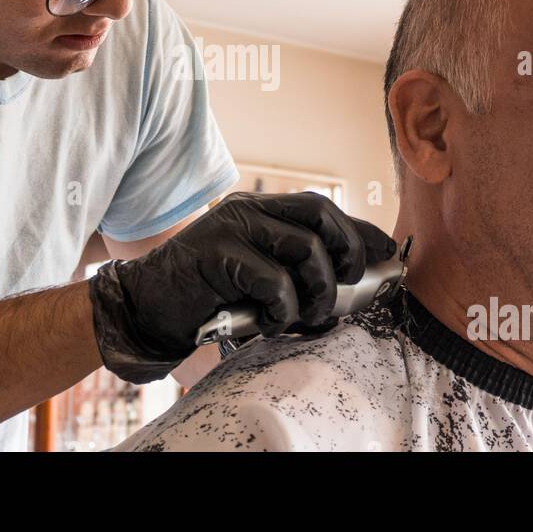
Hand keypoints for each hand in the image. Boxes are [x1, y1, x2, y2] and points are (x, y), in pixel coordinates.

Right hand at [88, 191, 396, 382]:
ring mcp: (231, 228)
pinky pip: (273, 281)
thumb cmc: (208, 297)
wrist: (146, 308)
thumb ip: (293, 268)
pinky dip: (284, 308)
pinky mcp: (217, 255)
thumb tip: (353, 278)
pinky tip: (272, 322)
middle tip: (346, 286)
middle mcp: (248, 210)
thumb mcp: (258, 276)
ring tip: (308, 317)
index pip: (322, 209)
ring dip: (318, 290)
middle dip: (347, 251)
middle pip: (320, 214)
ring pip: (305, 249)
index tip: (386, 254)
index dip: (359, 230)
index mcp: (260, 210)